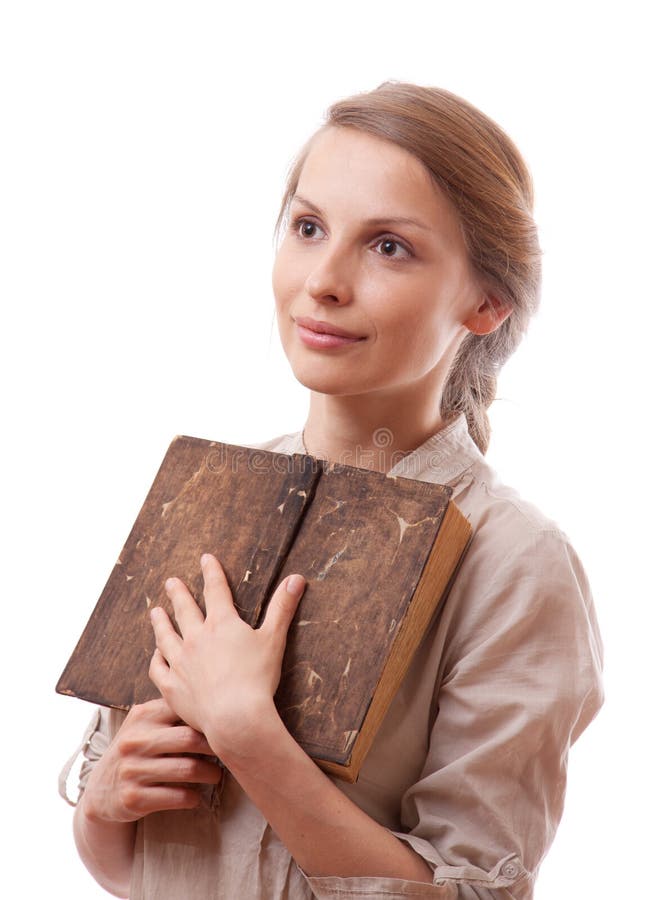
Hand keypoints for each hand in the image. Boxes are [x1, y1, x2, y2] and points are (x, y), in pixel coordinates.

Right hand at [80, 698, 221, 823]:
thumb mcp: (144, 725)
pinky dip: (192, 797)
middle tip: (228, 752)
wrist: (100, 791)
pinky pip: (176, 797)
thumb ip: (170, 712)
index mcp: (141, 716)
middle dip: (214, 747)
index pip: (182, 709)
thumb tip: (218, 703)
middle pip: (189, 739)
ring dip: (209, 773)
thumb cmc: (135, 751)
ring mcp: (132, 770)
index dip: (207, 718)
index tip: (226, 725)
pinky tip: (196, 796)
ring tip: (216, 774)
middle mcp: (134, 741)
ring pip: (186, 769)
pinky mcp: (133, 798)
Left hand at [149, 553, 305, 759]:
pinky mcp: (172, 687)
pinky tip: (155, 655)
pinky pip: (158, 669)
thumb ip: (282, 607)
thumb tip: (297, 578)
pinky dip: (156, 660)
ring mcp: (181, 662)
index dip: (211, 572)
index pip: (216, 590)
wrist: (235, 717)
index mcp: (222, 624)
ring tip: (155, 611)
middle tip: (171, 582)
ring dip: (161, 622)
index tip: (206, 559)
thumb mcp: (274, 639)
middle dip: (179, 593)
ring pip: (166, 636)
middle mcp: (196, 638)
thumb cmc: (258, 679)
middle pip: (185, 610)